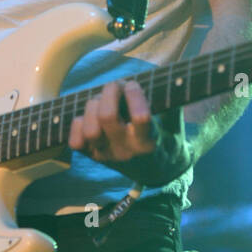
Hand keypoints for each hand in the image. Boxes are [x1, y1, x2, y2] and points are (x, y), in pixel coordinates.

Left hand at [67, 80, 192, 186]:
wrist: (159, 173)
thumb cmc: (168, 141)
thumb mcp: (176, 125)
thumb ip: (173, 103)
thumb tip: (175, 77)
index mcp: (148, 142)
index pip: (140, 117)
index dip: (134, 94)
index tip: (134, 84)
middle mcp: (125, 151)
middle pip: (107, 116)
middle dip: (110, 92)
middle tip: (117, 85)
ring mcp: (107, 155)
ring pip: (89, 128)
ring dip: (93, 107)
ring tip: (103, 101)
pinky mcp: (93, 157)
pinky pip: (75, 141)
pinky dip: (79, 124)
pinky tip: (91, 117)